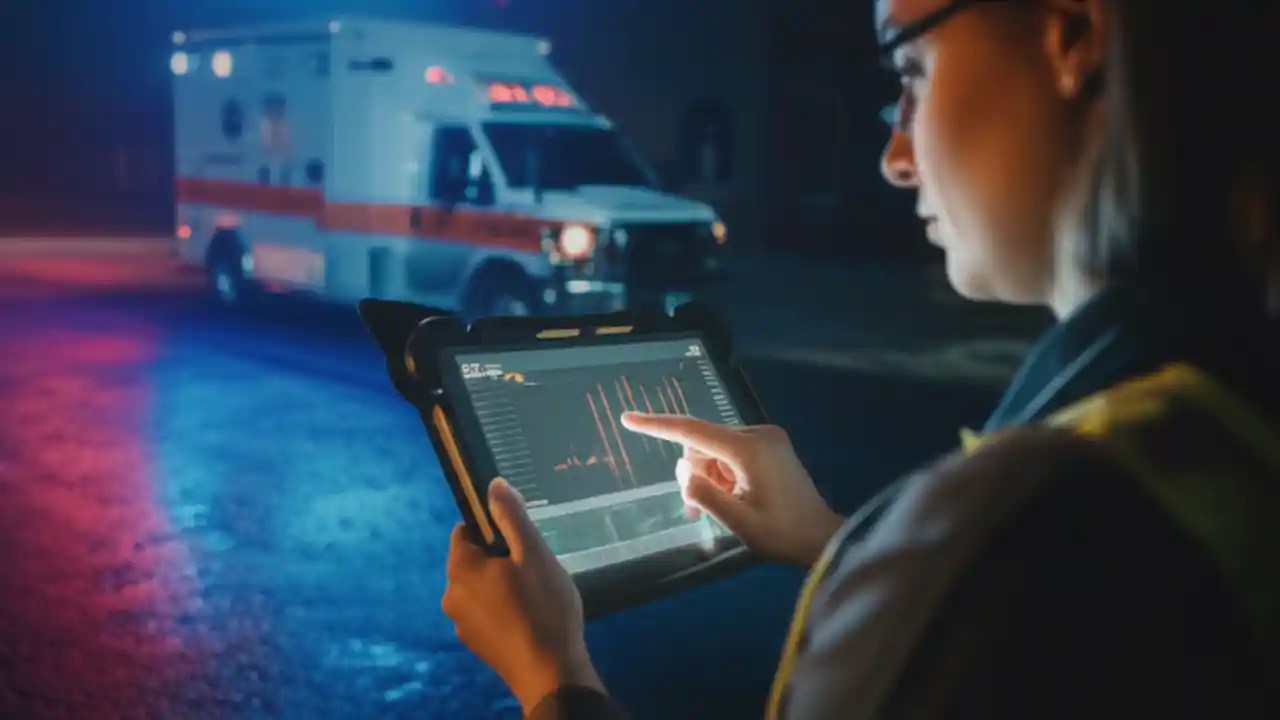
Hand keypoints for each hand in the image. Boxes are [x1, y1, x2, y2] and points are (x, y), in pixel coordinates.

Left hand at [442, 478, 604, 712]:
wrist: (550, 673)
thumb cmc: (543, 607)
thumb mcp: (533, 554)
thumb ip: (511, 516)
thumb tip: (493, 484)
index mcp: (460, 568)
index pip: (464, 532)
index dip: (491, 530)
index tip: (518, 541)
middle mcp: (450, 595)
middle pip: (471, 561)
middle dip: (497, 559)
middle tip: (532, 569)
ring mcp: (460, 624)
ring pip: (479, 588)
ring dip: (499, 585)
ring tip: (534, 594)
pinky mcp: (474, 644)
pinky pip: (484, 613)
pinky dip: (501, 610)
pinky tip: (528, 618)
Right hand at [621, 413, 843, 566]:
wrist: (821, 538)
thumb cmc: (782, 535)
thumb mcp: (738, 522)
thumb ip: (704, 494)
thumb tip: (683, 473)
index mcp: (749, 449)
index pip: (693, 431)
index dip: (657, 425)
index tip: (627, 418)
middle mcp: (758, 434)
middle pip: (702, 444)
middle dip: (695, 474)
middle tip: (701, 511)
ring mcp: (766, 438)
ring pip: (714, 450)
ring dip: (709, 477)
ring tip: (723, 508)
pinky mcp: (770, 446)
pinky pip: (730, 453)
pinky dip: (722, 474)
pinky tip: (732, 498)